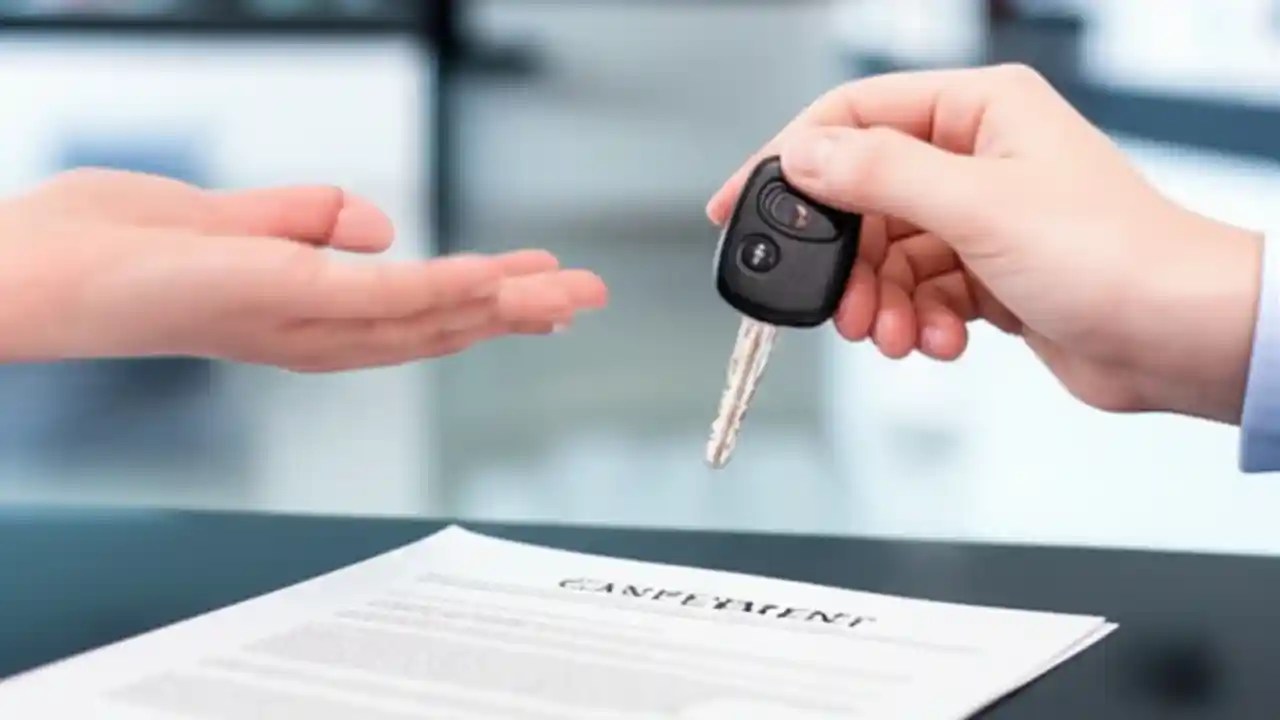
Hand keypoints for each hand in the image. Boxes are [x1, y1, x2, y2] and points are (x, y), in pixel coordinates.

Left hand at [0, 169, 606, 370]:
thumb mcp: (231, 218)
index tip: (541, 286)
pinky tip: (496, 287)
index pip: (414, 309)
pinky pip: (384, 299)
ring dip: (505, 307)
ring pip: (426, 318)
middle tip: (588, 298)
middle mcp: (314, 331)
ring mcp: (303, 319)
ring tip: (570, 295)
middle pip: (436, 325)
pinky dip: (446, 295)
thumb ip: (306, 218)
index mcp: (308, 313)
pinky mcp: (286, 297)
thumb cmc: (118, 249)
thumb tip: (381, 224)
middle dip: (517, 312)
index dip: (484, 299)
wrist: (42, 273)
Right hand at [707, 64, 1261, 424]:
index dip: (787, 158)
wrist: (1178, 337)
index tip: (739, 202)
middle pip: (864, 198)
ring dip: (883, 302)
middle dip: (846, 261)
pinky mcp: (987, 272)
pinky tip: (940, 340)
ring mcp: (981, 216)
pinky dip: (919, 321)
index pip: (852, 117)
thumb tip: (802, 155)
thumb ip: (880, 175)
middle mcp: (975, 156)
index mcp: (977, 111)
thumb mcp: (979, 205)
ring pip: (887, 255)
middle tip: (839, 306)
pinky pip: (920, 291)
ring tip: (898, 335)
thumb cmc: (1114, 256)